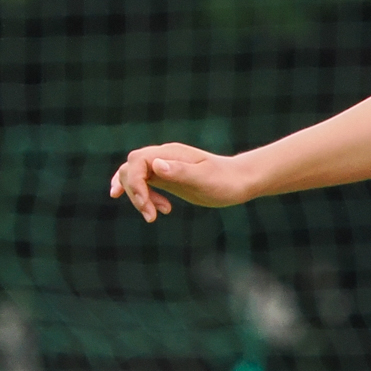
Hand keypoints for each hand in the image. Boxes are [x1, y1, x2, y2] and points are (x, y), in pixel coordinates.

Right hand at [108, 143, 253, 220]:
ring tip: (153, 216)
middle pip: (131, 169)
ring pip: (134, 176)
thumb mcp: (204, 179)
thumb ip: (180, 171)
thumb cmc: (225, 180)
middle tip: (151, 216)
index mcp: (170, 154)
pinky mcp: (167, 178)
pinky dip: (139, 194)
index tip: (145, 204)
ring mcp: (164, 167)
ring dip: (137, 197)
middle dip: (134, 193)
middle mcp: (163, 157)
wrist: (240, 181)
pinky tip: (148, 209)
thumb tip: (155, 165)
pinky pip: (143, 182)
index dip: (134, 183)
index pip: (137, 162)